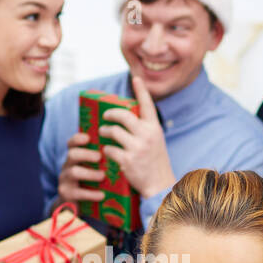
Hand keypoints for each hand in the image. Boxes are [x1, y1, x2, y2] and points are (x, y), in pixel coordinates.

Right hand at [57, 132, 106, 206]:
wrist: (75, 207)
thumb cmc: (90, 184)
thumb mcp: (94, 170)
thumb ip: (103, 162)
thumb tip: (123, 154)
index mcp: (74, 158)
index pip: (71, 143)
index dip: (77, 139)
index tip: (88, 137)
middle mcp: (67, 166)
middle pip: (72, 154)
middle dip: (86, 154)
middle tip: (99, 157)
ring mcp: (65, 180)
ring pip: (73, 172)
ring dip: (89, 173)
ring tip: (102, 176)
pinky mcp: (66, 195)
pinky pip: (77, 192)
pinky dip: (90, 194)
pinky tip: (101, 195)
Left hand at [96, 75, 174, 196]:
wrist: (159, 185)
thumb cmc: (155, 161)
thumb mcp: (156, 141)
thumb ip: (145, 128)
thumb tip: (127, 117)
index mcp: (154, 128)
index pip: (147, 104)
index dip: (141, 90)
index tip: (135, 78)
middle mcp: (146, 135)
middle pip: (122, 115)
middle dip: (110, 114)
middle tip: (105, 116)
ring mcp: (137, 147)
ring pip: (113, 131)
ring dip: (105, 131)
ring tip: (103, 133)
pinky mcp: (127, 160)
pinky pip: (109, 149)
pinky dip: (106, 149)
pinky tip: (107, 151)